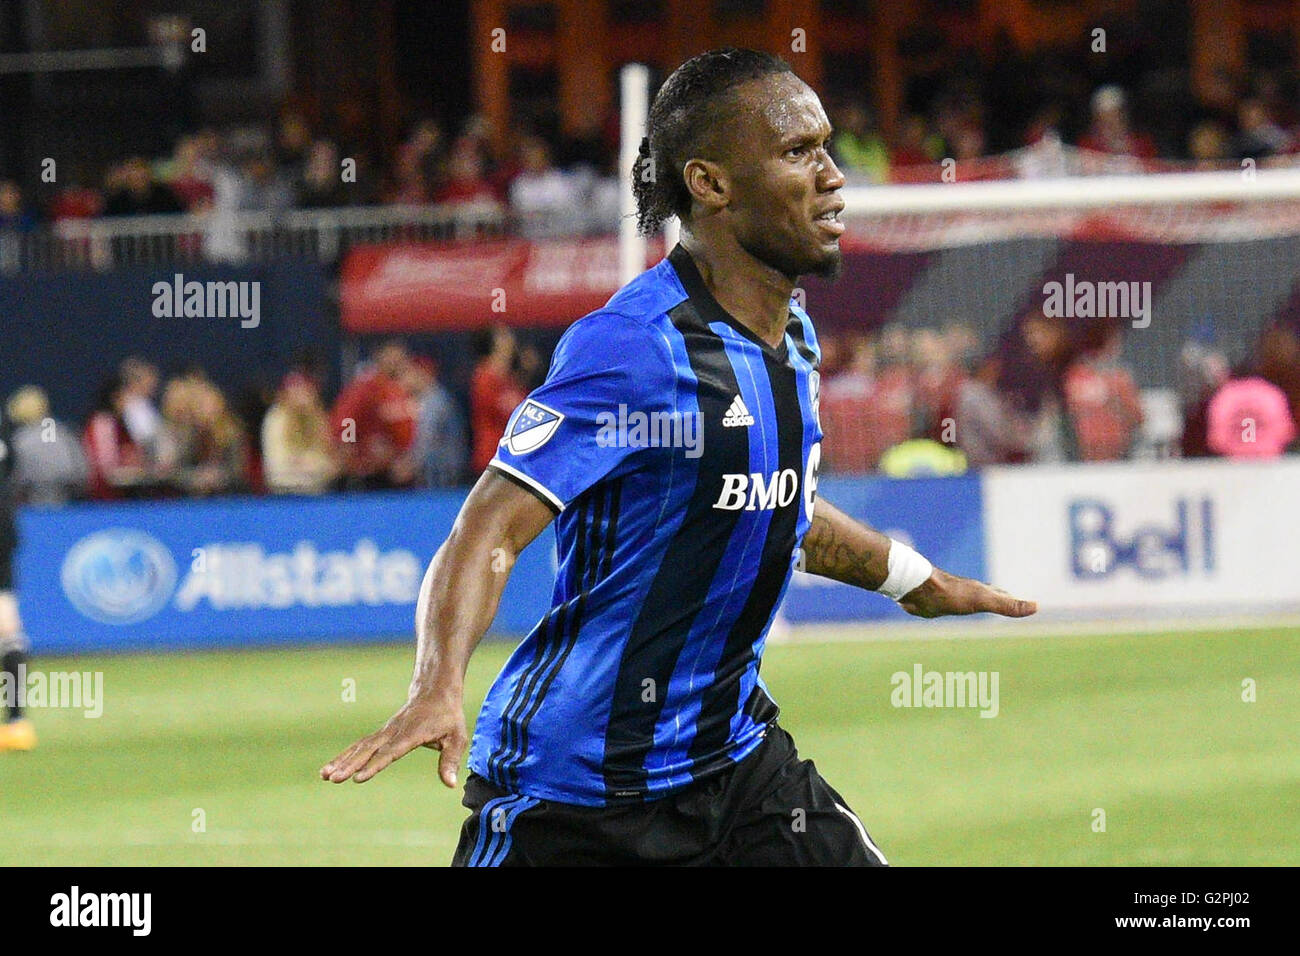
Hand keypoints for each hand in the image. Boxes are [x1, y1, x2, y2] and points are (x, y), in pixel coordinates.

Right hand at [320, 697, 466, 786]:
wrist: (435, 690)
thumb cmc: (447, 715)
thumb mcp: (457, 737)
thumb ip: (450, 760)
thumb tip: (450, 784)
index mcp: (411, 734)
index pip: (390, 752)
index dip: (374, 765)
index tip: (358, 778)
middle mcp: (393, 732)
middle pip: (368, 750)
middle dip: (349, 765)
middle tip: (333, 779)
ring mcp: (385, 731)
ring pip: (360, 746)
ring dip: (342, 760)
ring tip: (324, 776)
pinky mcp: (381, 733)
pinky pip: (360, 745)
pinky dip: (345, 755)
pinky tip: (331, 768)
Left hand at [898, 568, 1036, 618]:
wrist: (917, 589)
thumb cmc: (950, 594)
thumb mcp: (983, 601)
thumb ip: (1007, 605)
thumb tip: (1036, 607)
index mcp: (981, 591)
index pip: (1003, 596)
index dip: (1015, 601)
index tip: (1027, 605)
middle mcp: (969, 592)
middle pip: (988, 596)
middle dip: (1000, 600)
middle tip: (1010, 605)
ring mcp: (953, 597)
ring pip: (970, 601)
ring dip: (978, 604)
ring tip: (983, 607)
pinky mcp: (936, 603)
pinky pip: (951, 607)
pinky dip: (958, 609)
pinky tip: (952, 610)